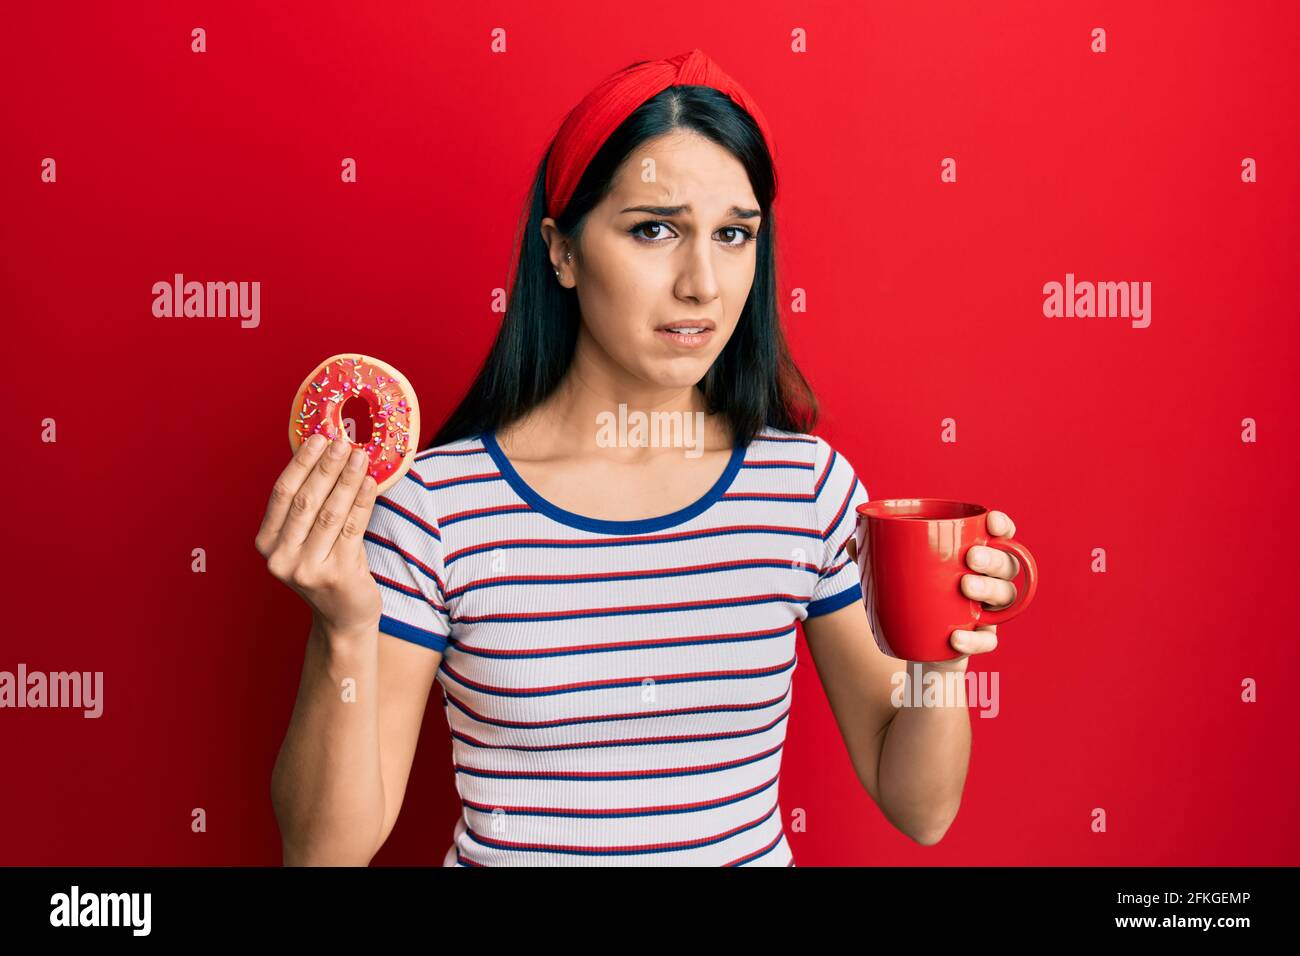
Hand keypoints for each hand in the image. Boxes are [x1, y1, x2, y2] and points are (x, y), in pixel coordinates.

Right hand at [254, 433, 383, 637]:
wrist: (343, 616)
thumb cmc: (327, 567)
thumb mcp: (307, 538)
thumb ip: (309, 505)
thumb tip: (326, 454)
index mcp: (266, 543)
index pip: (282, 494)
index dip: (301, 463)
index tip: (318, 438)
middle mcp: (280, 557)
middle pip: (306, 500)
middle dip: (326, 467)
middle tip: (343, 441)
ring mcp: (307, 569)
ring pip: (331, 512)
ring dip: (347, 480)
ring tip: (360, 456)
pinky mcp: (337, 575)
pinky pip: (352, 528)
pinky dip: (363, 501)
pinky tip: (370, 482)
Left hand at [843, 509, 1020, 667]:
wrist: (916, 643)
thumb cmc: (912, 595)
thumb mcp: (896, 573)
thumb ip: (875, 556)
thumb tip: (852, 542)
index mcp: (972, 555)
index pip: (999, 535)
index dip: (1002, 526)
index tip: (991, 522)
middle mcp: (988, 580)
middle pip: (1007, 565)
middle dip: (993, 559)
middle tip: (970, 560)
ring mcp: (988, 611)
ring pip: (1006, 597)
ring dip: (989, 590)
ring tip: (965, 588)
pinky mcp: (981, 639)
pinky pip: (988, 640)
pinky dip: (974, 639)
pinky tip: (956, 637)